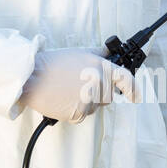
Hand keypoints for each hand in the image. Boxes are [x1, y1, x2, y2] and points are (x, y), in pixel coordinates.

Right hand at [18, 47, 135, 123]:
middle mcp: (98, 85)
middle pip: (109, 96)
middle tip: (81, 85)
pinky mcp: (78, 114)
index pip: (125, 79)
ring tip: (68, 90)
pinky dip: (75, 109)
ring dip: (86, 101)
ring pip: (95, 106)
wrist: (31, 77)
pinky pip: (82, 114)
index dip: (132, 89)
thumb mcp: (79, 52)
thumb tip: (109, 54)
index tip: (135, 95)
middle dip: (100, 93)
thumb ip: (98, 55)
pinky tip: (64, 99)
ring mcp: (89, 101)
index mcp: (101, 68)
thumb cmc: (52, 64)